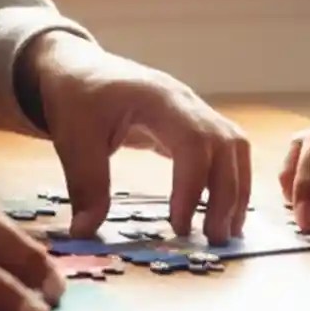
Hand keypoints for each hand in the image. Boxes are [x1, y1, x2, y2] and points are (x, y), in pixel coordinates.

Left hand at [28, 33, 249, 244]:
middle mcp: (187, 102)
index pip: (193, 143)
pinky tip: (222, 213)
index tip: (179, 227)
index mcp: (158, 100)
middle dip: (226, 196)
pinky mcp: (196, 125)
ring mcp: (196, 111)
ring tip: (227, 232)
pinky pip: (228, 152)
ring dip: (237, 191)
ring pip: (236, 149)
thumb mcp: (72, 138)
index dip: (192, 187)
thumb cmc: (77, 98)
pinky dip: (231, 182)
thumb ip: (84, 184)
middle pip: (226, 146)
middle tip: (214, 240)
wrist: (80, 69)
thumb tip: (86, 232)